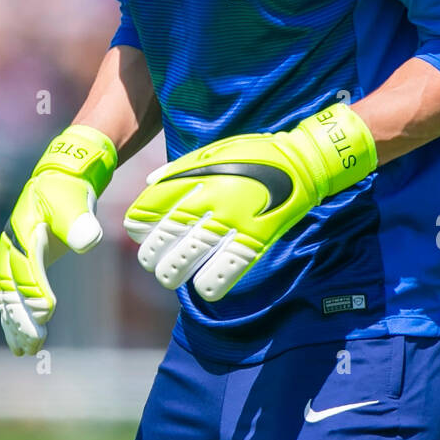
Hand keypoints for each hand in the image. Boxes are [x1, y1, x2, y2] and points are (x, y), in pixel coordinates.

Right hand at [0, 125, 116, 355]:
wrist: (58, 181)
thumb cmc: (68, 192)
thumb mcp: (75, 200)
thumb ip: (79, 221)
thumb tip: (86, 241)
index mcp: (22, 228)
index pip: (27, 264)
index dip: (35, 288)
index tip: (47, 311)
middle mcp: (11, 245)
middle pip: (12, 286)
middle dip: (22, 316)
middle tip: (34, 343)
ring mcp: (12, 257)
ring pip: (8, 297)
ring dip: (15, 323)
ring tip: (25, 350)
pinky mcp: (19, 267)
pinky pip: (12, 297)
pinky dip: (14, 319)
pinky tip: (18, 342)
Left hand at [123, 103, 376, 301]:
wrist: (302, 162)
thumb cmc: (254, 155)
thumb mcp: (213, 151)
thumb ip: (179, 169)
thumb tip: (148, 186)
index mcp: (198, 174)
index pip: (153, 204)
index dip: (139, 222)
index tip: (137, 231)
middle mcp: (211, 196)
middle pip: (167, 233)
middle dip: (152, 253)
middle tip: (151, 261)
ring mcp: (234, 218)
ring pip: (190, 254)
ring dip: (173, 272)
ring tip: (169, 276)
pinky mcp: (257, 237)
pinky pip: (227, 269)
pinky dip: (211, 284)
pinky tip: (204, 288)